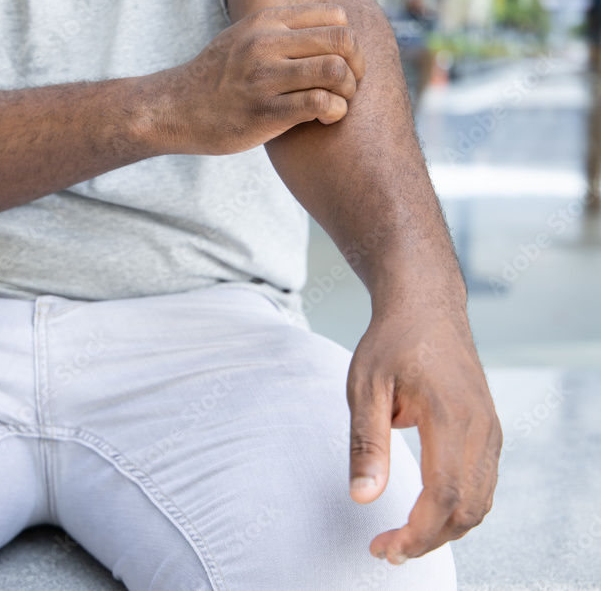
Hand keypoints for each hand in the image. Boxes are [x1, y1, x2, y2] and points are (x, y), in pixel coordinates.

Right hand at [149, 3, 365, 156]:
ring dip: (347, 91)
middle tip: (348, 85)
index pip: (334, 17)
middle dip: (356, 66)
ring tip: (337, 103)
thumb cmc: (215, 79)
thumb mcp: (242, 38)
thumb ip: (279, 30)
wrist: (174, 109)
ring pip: (335, 71)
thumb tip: (327, 31)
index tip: (344, 63)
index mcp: (265, 22)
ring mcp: (264, 78)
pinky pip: (319, 104)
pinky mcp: (264, 112)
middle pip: (341, 42)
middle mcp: (265, 44)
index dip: (350, 42)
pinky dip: (334, 112)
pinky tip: (324, 119)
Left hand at [346, 301, 501, 563]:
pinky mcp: (489, 431)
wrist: (426, 306)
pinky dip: (457, 509)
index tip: (383, 547)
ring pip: (480, 502)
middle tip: (385, 549)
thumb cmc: (392, 342)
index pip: (445, 496)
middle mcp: (482, 428)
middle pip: (468, 509)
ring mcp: (491, 430)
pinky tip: (424, 512)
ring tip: (400, 537)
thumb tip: (363, 498)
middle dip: (428, 539)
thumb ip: (366, 444)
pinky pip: (482, 484)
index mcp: (452, 418)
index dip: (417, 532)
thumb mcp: (365, 388)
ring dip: (444, 528)